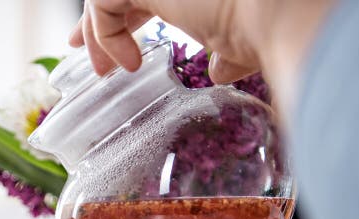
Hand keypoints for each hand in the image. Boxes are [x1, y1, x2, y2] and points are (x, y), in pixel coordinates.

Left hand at [69, 0, 333, 111]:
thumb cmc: (272, 28)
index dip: (126, 20)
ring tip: (104, 71)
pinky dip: (105, 33)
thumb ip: (229, 51)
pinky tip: (125, 64)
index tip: (116, 57)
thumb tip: (221, 72)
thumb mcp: (243, 42)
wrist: (279, 14)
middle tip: (80, 49)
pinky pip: (103, 1)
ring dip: (97, 32)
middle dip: (97, 19)